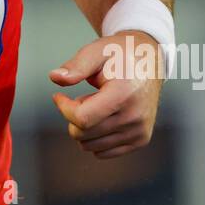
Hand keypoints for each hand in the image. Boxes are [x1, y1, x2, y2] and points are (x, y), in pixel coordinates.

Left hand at [49, 31, 163, 158]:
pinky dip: (95, 137)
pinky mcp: (140, 139)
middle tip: (83, 97)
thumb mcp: (97, 51)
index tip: (59, 96)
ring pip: (91, 145)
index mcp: (124, 95)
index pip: (82, 119)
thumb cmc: (121, 55)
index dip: (64, 108)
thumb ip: (76, 66)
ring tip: (96, 105)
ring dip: (85, 127)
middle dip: (73, 116)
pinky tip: (103, 117)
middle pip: (84, 134)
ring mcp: (139, 131)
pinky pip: (104, 152)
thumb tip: (55, 77)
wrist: (150, 61)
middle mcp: (135, 117)